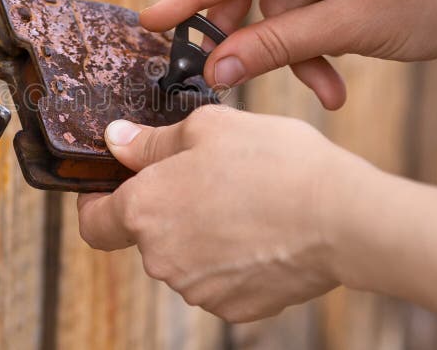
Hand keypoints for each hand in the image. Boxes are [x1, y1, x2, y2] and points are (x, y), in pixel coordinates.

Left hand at [77, 105, 375, 321]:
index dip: (98, 203)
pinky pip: (217, 278)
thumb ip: (151, 141)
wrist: (342, 217)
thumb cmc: (274, 162)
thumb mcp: (208, 128)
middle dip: (166, 208)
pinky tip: (260, 231)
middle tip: (207, 176)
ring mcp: (197, 288)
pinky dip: (229, 257)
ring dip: (200, 232)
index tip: (114, 188)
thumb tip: (116, 141)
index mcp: (144, 209)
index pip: (94, 222)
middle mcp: (160, 258)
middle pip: (146, 235)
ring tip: (243, 201)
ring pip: (183, 256)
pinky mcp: (234, 307)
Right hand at [141, 0, 436, 108]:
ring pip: (281, 8)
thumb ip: (275, 47)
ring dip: (295, 52)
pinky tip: (333, 79)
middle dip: (256, 34)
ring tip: (325, 87)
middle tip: (224, 73)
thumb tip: (216, 71)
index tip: (153, 20)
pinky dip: (312, 47)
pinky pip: (303, 12)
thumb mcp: (347, 27)